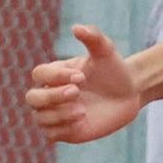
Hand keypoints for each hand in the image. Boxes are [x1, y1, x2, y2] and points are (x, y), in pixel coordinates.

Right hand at [24, 24, 140, 143]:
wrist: (130, 92)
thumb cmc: (114, 69)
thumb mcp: (105, 51)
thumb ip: (92, 37)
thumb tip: (76, 28)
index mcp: (54, 74)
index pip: (39, 75)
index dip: (56, 77)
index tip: (82, 77)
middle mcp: (50, 94)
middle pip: (32, 98)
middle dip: (52, 97)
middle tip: (77, 92)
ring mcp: (55, 114)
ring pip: (40, 118)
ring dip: (59, 114)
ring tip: (83, 110)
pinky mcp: (65, 131)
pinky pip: (51, 135)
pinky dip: (63, 129)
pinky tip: (82, 121)